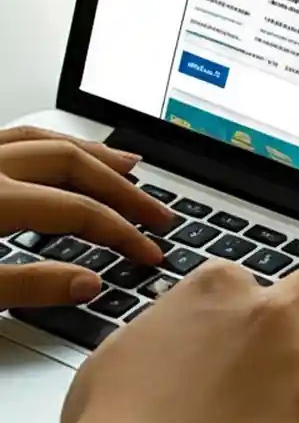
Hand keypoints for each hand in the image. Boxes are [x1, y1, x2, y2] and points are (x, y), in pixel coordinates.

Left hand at [0, 126, 171, 308]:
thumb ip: (26, 285)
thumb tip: (87, 283)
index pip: (77, 210)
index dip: (121, 233)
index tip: (149, 254)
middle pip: (71, 163)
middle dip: (122, 190)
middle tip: (157, 214)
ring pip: (43, 139)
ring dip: (92, 154)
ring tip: (128, 166)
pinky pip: (17, 137)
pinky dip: (51, 143)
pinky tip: (64, 153)